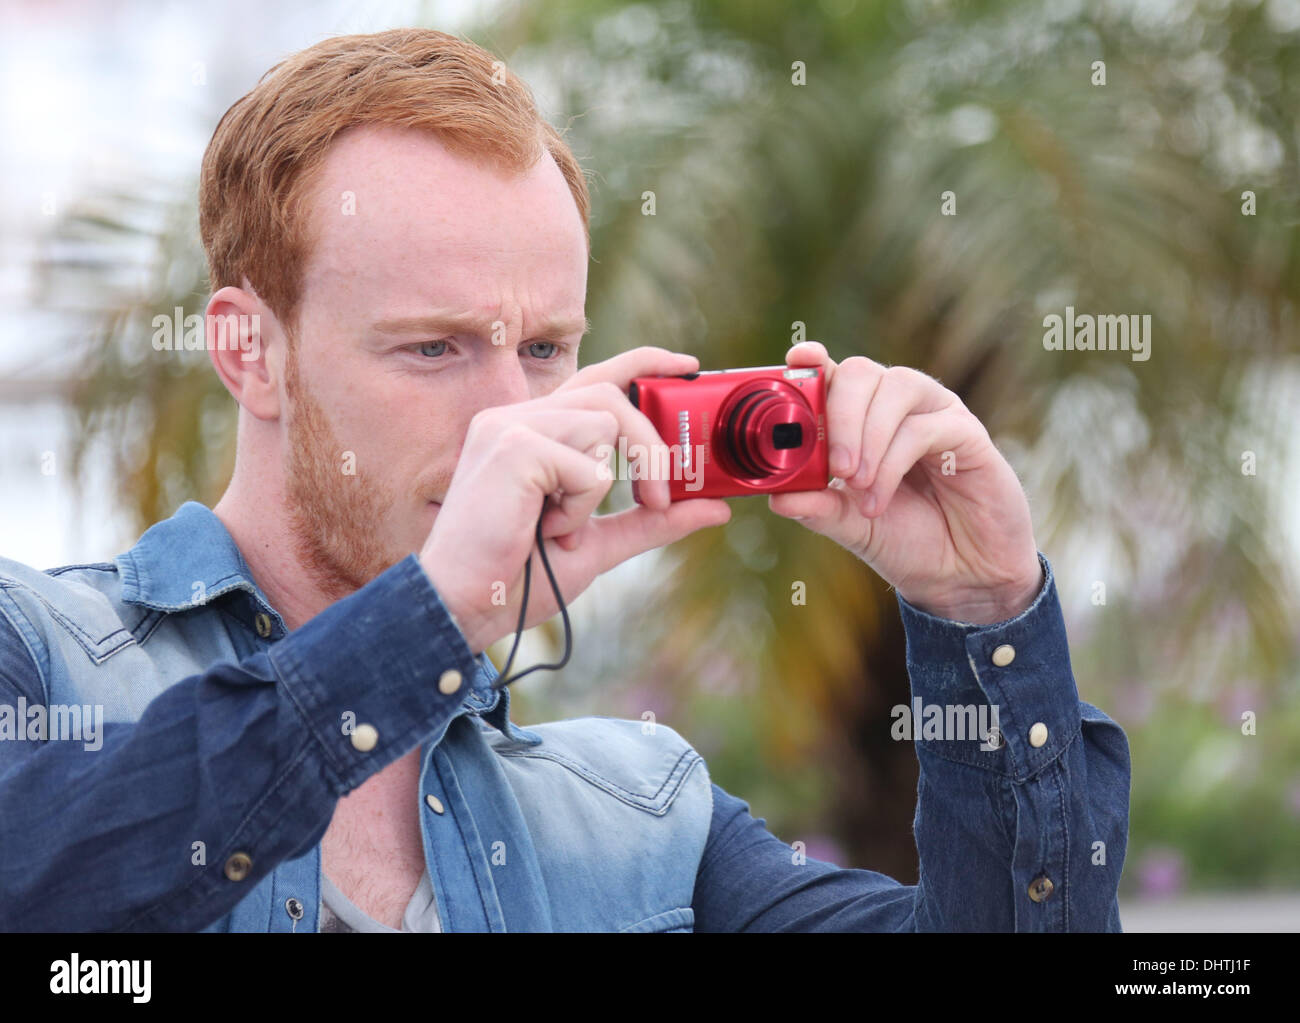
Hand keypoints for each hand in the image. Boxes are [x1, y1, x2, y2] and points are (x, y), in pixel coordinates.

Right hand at [420, 346, 731, 653]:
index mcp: (534, 430)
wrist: (465, 605)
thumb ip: (652, 521)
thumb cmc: (519, 577)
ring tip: (567, 527)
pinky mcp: (512, 448)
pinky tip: (547, 529)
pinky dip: (580, 506)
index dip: (646, 363)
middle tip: (659, 498)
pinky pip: (587, 464)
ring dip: (602, 486)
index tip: (688, 367)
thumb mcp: (599, 543)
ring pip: (603, 424)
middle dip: (649, 446)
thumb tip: (715, 508)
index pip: (597, 376)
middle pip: (612, 396)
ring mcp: (510, 426)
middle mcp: (517, 417)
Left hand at [768, 342, 1041, 623]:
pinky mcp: (968, 433)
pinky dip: (893, 462)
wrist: (960, 576)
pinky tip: (879, 499)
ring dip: (869, 436)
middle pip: (861, 371)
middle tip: (835, 467)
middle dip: (839, 414)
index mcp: (862, 418)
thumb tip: (776, 496)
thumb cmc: (906, 541)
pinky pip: (925, 427)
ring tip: (857, 484)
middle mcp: (897, 406)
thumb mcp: (850, 526)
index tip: (796, 362)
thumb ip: (817, 508)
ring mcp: (934, 413)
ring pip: (896, 388)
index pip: (834, 373)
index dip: (812, 362)